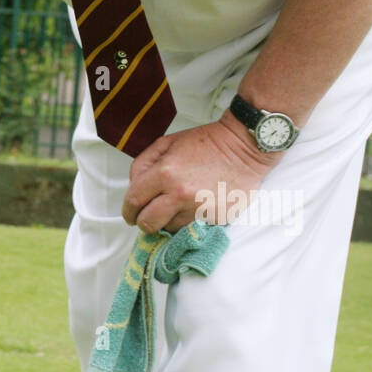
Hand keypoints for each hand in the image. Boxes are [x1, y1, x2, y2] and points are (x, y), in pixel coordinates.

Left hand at [121, 114, 277, 233]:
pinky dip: (185, 223)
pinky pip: (190, 229)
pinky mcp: (215, 218)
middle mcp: (180, 195)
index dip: (128, 210)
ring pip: (169, 229)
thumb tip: (134, 186)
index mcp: (164, 173)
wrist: (243, 147)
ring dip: (167, 221)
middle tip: (146, 216)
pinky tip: (190, 209)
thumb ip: (143, 163)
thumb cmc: (205, 142)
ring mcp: (198, 209)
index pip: (134, 201)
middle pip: (147, 223)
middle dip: (143, 221)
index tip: (130, 213)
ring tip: (174, 207)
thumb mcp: (167, 143)